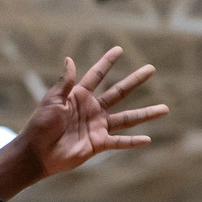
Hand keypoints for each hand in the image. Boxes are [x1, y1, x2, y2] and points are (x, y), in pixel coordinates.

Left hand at [14, 46, 167, 177]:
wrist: (37, 152)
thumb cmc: (40, 125)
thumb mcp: (51, 100)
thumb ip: (64, 82)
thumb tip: (69, 59)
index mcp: (79, 96)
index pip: (97, 75)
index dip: (107, 62)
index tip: (119, 49)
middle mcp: (92, 109)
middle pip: (118, 92)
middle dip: (134, 81)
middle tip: (150, 69)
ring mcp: (97, 126)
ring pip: (127, 118)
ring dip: (146, 113)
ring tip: (165, 108)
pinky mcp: (98, 143)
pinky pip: (119, 142)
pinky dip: (133, 142)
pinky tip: (148, 139)